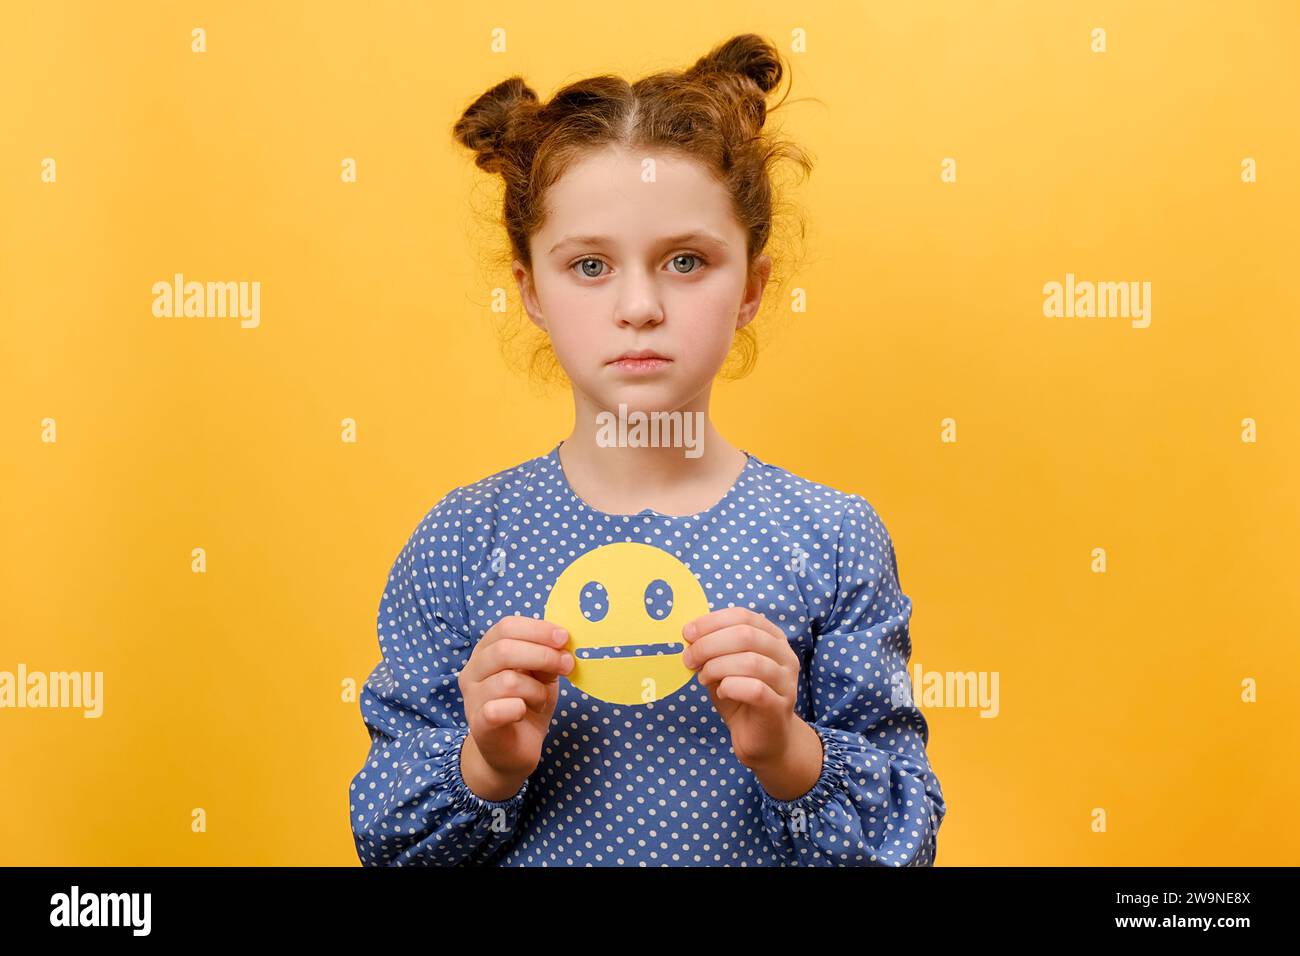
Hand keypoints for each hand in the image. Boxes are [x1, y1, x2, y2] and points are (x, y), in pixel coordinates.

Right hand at [457, 614, 573, 799]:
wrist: (512, 751)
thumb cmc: (527, 706)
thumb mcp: (540, 675)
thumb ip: (546, 655)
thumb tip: (562, 640)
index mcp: (486, 651)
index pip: (506, 626)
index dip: (538, 629)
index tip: (564, 638)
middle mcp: (473, 671)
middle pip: (504, 649)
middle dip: (543, 655)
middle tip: (567, 665)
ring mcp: (472, 698)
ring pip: (508, 681)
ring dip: (536, 689)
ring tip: (540, 700)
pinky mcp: (478, 725)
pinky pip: (497, 709)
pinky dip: (517, 708)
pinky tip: (523, 712)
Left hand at [680, 606, 803, 770]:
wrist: (763, 740)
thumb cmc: (741, 698)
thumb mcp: (724, 667)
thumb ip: (713, 649)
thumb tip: (690, 635)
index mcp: (772, 638)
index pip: (743, 616)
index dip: (712, 622)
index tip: (688, 633)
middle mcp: (784, 655)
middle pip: (746, 635)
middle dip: (709, 644)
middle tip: (689, 658)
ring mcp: (786, 681)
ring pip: (751, 661)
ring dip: (717, 667)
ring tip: (703, 678)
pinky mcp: (779, 707)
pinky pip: (755, 689)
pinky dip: (730, 687)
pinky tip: (721, 692)